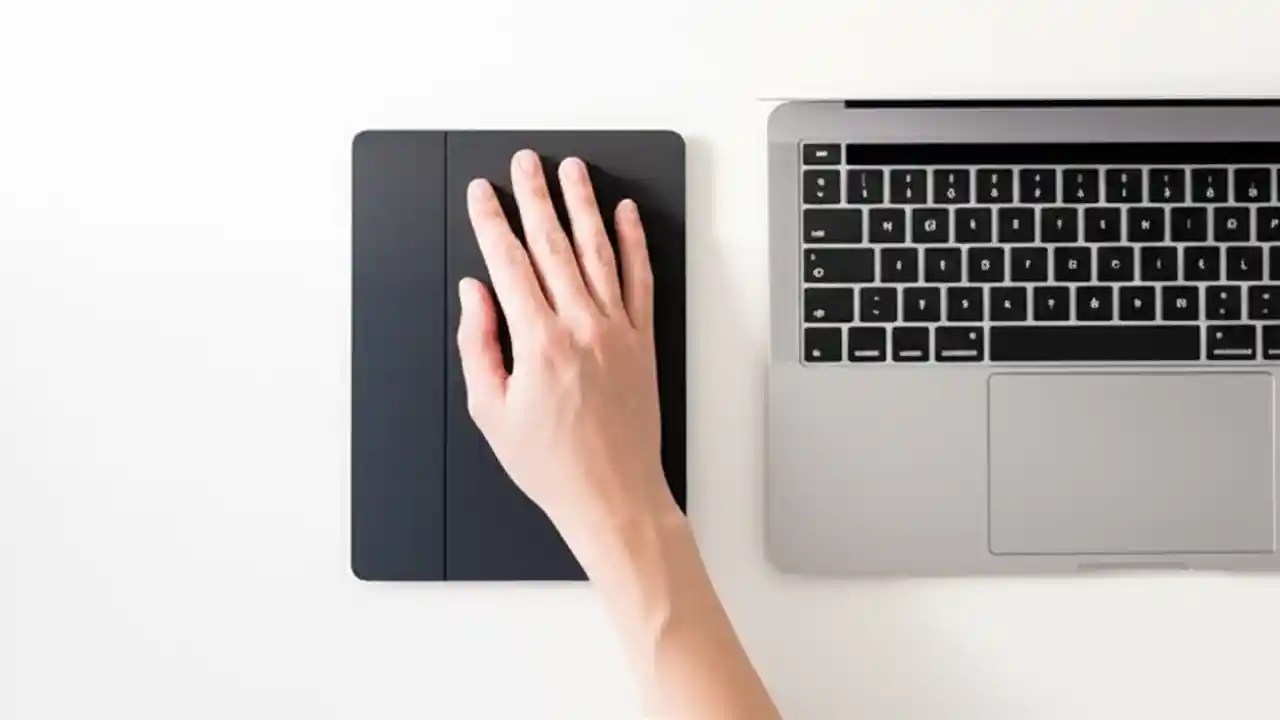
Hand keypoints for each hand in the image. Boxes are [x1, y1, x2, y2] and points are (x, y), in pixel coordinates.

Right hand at [457, 149, 677, 537]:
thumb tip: (475, 295)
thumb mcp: (491, 412)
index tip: (482, 193)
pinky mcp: (643, 342)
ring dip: (582, 205)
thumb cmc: (553, 465)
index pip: (509, 262)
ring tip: (571, 170)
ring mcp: (618, 330)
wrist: (613, 495)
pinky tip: (625, 215)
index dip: (491, 220)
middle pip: (553, 244)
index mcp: (538, 343)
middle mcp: (582, 327)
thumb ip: (478, 345)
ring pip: (598, 251)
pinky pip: (640, 280)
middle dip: (534, 196)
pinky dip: (633, 243)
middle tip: (525, 162)